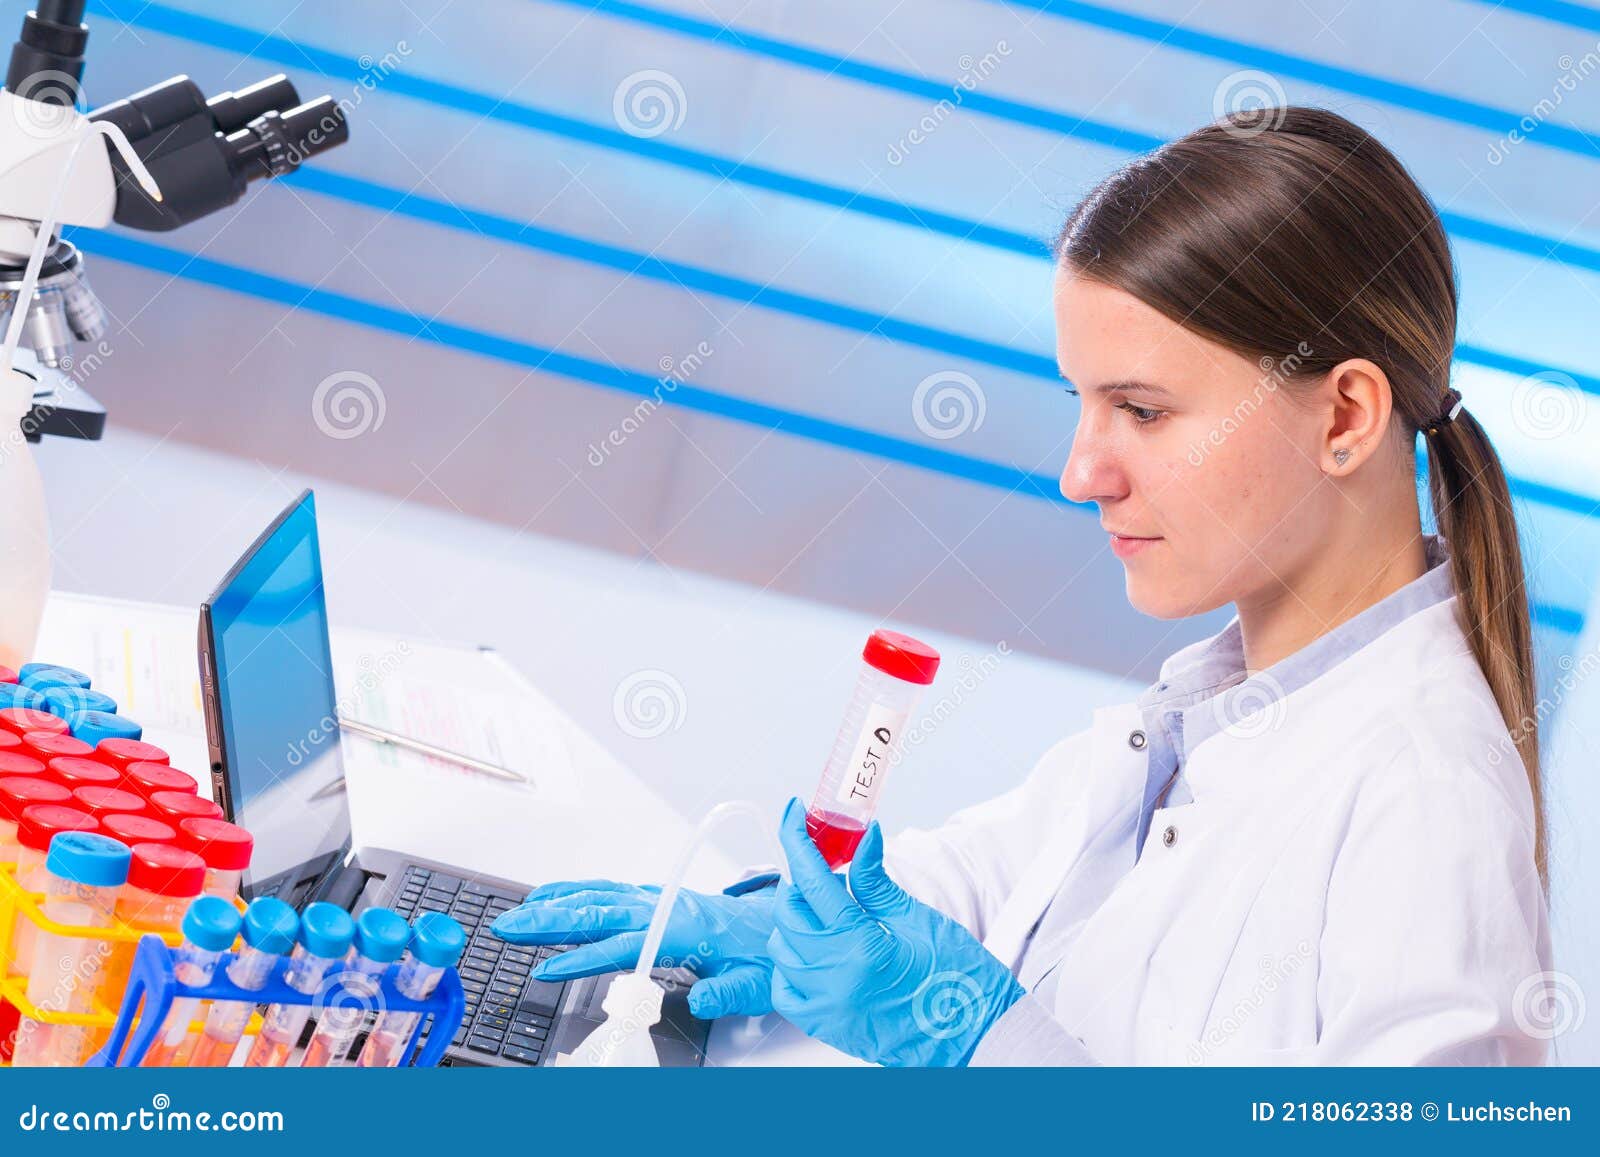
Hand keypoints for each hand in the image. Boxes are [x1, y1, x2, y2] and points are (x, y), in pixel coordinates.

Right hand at [490, 879, 773, 1018]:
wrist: (780, 924)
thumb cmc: (764, 952)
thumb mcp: (755, 983)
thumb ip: (727, 993)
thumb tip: (702, 1000)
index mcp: (685, 928)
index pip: (624, 945)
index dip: (585, 958)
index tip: (548, 969)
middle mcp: (665, 906)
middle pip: (598, 912)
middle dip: (550, 920)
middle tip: (510, 928)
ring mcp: (656, 898)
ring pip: (597, 896)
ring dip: (554, 903)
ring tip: (517, 915)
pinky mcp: (653, 898)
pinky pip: (607, 889)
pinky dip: (574, 890)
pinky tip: (549, 896)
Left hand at [768, 798, 1022, 1065]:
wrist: (977, 1038)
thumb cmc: (960, 982)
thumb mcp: (919, 920)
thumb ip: (877, 881)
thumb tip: (863, 838)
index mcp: (862, 945)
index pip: (812, 880)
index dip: (796, 839)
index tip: (792, 813)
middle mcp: (835, 978)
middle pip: (789, 912)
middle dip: (801, 882)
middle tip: (826, 872)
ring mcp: (826, 1006)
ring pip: (781, 948)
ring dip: (796, 922)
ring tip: (830, 915)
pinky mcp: (825, 1026)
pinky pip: (784, 989)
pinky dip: (791, 963)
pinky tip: (818, 951)